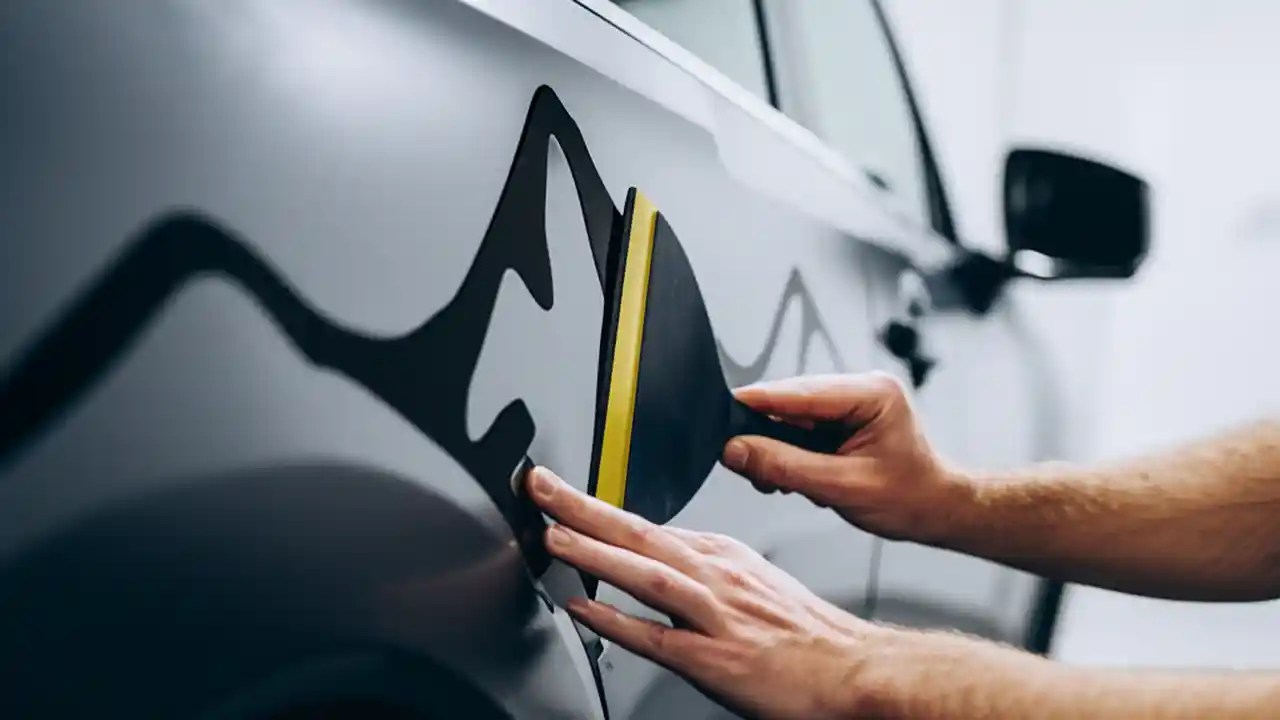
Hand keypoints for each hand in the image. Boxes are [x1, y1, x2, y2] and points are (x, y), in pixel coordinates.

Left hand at [525, 467, 884, 718]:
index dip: (596, 508)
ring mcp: (714, 615)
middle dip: (583, 507)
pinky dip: (617, 621)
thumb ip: (704, 567)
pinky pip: (657, 636)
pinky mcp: (715, 658)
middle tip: (540, 486)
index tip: (559, 492)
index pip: (647, 523)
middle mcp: (716, 576)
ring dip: (596, 553)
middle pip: (639, 532)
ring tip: (552, 537)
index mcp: (722, 555)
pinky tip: (583, 610)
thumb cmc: (805, 631)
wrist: (853, 668)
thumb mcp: (753, 579)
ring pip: (647, 574)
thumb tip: (657, 556)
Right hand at [722, 372, 968, 543]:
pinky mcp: (842, 417)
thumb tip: (736, 451)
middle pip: (789, 402)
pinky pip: (800, 426)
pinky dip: (789, 452)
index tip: (719, 412)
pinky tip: (794, 476)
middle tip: (748, 467)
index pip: (798, 392)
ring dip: (777, 447)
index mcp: (871, 393)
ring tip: (778, 481)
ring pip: (790, 416)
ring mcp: (851, 401)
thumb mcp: (842, 488)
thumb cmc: (908, 498)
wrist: (936, 509)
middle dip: (764, 434)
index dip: (756, 403)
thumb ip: (786, 467)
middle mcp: (860, 388)